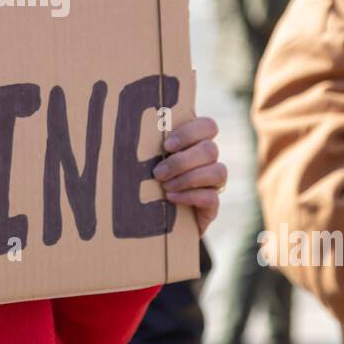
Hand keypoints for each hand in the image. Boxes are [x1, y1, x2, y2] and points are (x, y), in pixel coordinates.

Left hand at [152, 116, 224, 236]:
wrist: (150, 220)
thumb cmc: (143, 181)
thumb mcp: (144, 161)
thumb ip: (146, 145)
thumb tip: (125, 123)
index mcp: (194, 142)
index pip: (207, 126)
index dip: (190, 133)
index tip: (167, 146)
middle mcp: (208, 160)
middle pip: (210, 150)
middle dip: (182, 161)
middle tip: (158, 173)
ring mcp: (213, 183)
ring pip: (218, 171)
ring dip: (188, 178)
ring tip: (165, 187)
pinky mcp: (212, 205)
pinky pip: (212, 197)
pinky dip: (190, 196)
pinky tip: (171, 198)